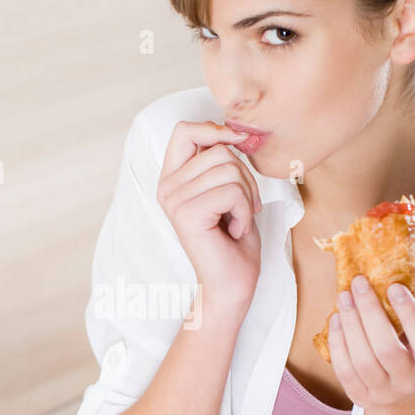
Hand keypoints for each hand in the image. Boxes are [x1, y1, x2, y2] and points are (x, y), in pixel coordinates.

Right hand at [157, 120, 261, 312]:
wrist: (231, 285)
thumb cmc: (233, 240)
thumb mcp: (228, 190)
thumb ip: (222, 161)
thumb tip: (238, 132)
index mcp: (172, 178)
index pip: (184, 130)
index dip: (215, 129)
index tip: (240, 142)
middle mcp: (167, 187)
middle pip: (218, 149)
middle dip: (245, 176)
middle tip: (244, 206)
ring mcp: (174, 200)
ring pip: (229, 169)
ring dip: (247, 196)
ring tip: (237, 220)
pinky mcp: (187, 214)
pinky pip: (233, 192)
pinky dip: (246, 212)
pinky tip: (235, 230)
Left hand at [327, 275, 414, 407]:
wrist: (404, 396)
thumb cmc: (414, 354)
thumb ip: (414, 307)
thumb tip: (398, 269)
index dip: (409, 313)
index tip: (394, 286)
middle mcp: (410, 381)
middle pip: (386, 349)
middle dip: (369, 312)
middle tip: (358, 284)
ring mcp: (384, 392)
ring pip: (362, 360)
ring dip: (350, 325)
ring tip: (344, 298)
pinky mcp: (361, 397)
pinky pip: (344, 370)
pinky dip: (337, 343)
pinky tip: (336, 320)